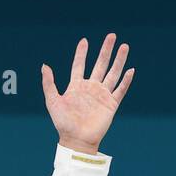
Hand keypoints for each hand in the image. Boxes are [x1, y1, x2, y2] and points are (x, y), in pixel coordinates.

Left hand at [41, 33, 133, 154]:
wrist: (76, 140)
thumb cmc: (63, 123)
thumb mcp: (53, 101)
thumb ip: (48, 84)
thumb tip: (44, 66)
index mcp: (76, 87)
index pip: (79, 66)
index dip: (81, 53)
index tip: (84, 41)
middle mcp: (90, 88)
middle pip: (100, 64)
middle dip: (106, 50)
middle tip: (111, 36)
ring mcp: (102, 95)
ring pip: (113, 73)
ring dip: (119, 60)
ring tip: (124, 46)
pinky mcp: (111, 104)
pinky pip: (120, 90)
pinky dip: (126, 81)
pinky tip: (130, 70)